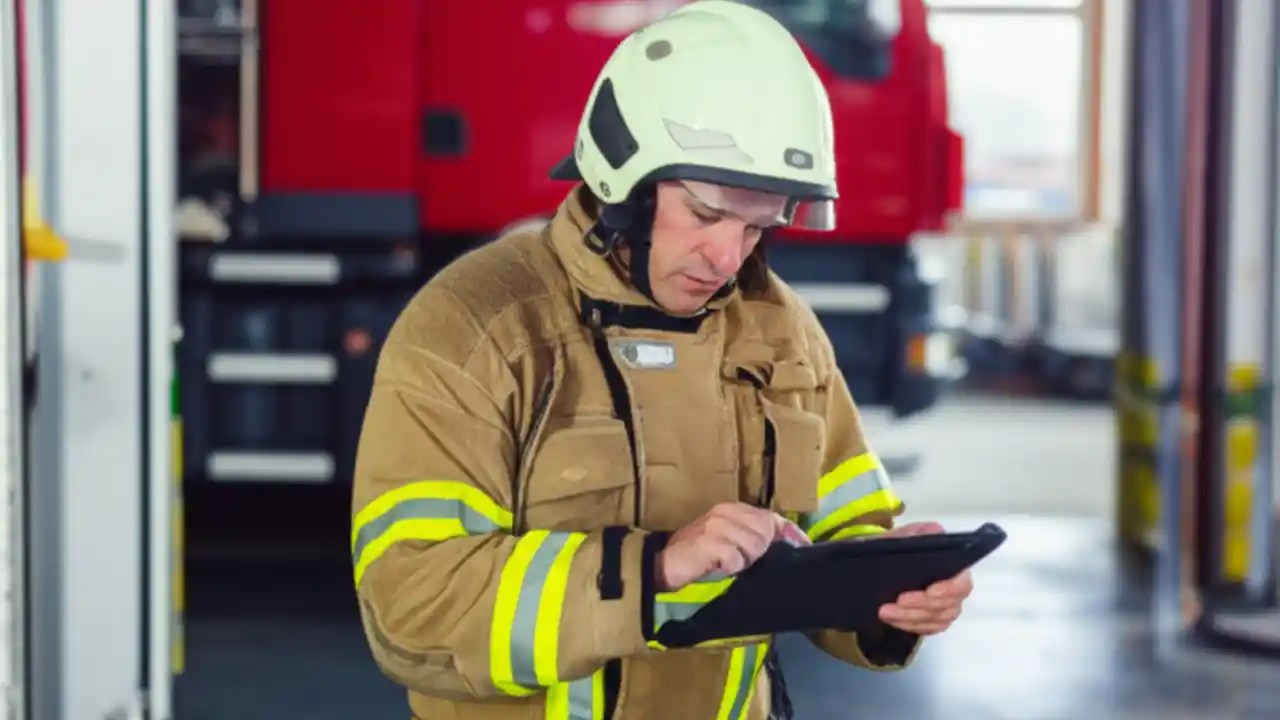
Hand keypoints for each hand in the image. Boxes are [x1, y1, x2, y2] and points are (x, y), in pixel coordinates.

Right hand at [655, 502, 809, 591]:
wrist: (661, 565)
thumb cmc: (696, 556)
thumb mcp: (726, 542)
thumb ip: (752, 538)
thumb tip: (787, 544)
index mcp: (732, 508)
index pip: (771, 517)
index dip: (790, 533)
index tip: (803, 546)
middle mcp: (725, 512)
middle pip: (766, 531)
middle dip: (762, 551)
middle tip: (744, 563)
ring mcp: (717, 525)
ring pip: (754, 546)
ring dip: (745, 561)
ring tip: (728, 566)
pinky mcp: (710, 542)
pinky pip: (737, 559)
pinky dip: (730, 568)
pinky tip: (718, 568)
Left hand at [874, 521, 972, 634]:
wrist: (876, 565)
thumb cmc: (893, 549)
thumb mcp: (900, 537)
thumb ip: (915, 535)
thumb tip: (934, 531)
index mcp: (950, 564)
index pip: (962, 583)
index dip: (949, 590)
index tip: (930, 591)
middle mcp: (952, 587)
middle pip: (949, 606)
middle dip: (922, 605)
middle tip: (899, 601)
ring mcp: (944, 606)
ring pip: (937, 620)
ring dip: (911, 618)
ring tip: (886, 611)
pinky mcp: (932, 619)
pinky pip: (927, 628)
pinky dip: (909, 625)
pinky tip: (892, 619)